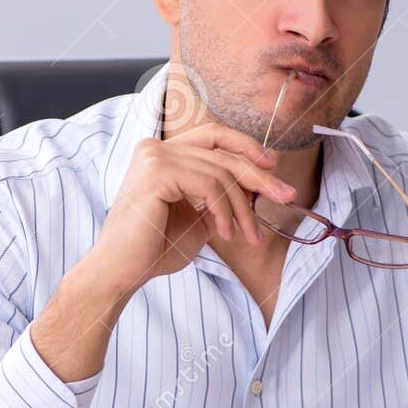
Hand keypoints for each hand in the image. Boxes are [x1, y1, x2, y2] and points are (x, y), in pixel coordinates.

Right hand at [85, 123, 296, 295]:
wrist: (122, 272)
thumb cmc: (154, 248)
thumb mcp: (199, 217)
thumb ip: (222, 197)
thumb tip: (260, 185)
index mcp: (163, 153)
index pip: (214, 135)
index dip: (247, 147)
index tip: (273, 167)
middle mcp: (156, 148)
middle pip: (223, 152)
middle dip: (259, 176)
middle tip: (285, 195)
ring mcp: (154, 157)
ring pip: (221, 173)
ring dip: (242, 207)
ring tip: (248, 236)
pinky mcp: (156, 173)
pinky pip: (209, 185)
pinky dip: (224, 210)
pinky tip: (225, 233)